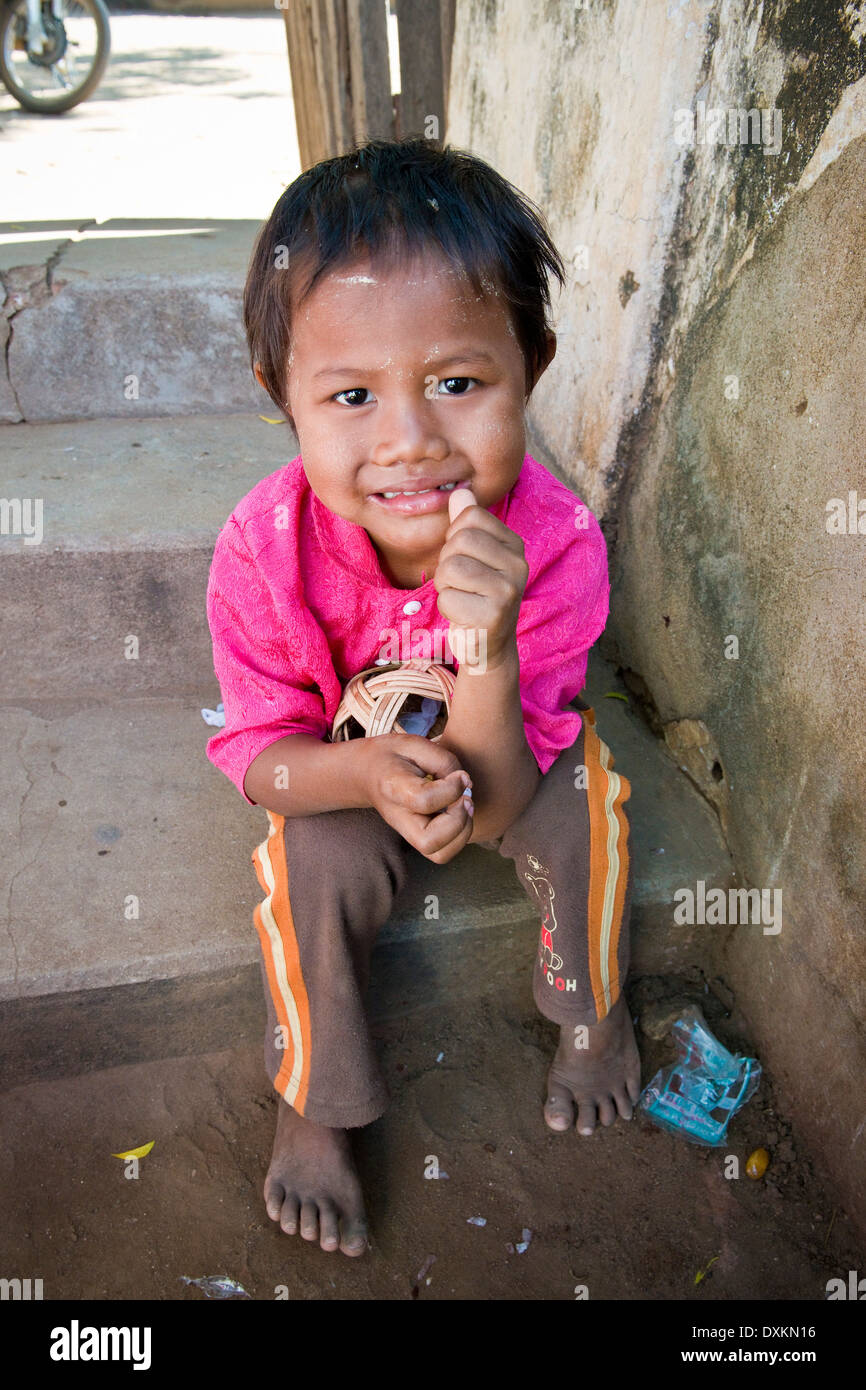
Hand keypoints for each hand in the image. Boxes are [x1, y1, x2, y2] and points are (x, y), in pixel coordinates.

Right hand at [360, 732, 473, 864]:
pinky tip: (459, 813)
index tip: (460, 775)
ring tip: (464, 807)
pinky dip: (460, 836)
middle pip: (429, 842)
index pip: (424, 800)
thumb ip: (443, 762)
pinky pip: (444, 851)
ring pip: (439, 854)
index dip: (452, 789)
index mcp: (393, 788)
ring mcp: (407, 832)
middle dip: (458, 821)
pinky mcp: (418, 837)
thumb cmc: (393, 756)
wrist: (367, 772)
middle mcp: (398, 817)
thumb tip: (466, 785)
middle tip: (464, 799)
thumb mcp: (414, 744)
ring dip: (462, 832)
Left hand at [434, 486, 528, 669]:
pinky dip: (447, 608)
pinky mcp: (494, 615)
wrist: (488, 646)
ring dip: (444, 585)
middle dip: (447, 562)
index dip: (454, 536)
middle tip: (461, 584)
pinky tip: (463, 616)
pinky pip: (448, 598)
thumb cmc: (475, 596)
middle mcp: (518, 565)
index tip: (464, 558)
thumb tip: (459, 492)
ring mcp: (509, 590)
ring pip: (451, 567)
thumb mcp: (472, 557)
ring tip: (461, 597)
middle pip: (460, 540)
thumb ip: (466, 524)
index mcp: (514, 546)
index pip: (471, 516)